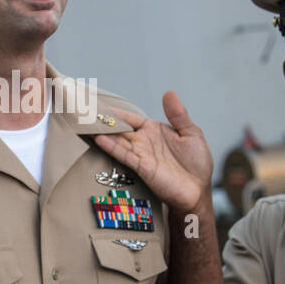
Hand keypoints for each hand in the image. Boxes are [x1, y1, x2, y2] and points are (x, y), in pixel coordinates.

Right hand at [92, 91, 212, 213]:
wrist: (198, 191)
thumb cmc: (196, 163)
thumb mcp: (191, 134)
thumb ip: (178, 115)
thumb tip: (169, 92)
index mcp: (154, 130)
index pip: (131, 119)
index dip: (117, 113)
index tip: (101, 106)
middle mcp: (144, 141)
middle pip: (120, 129)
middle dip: (104, 122)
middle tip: (86, 113)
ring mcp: (141, 154)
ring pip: (118, 140)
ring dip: (104, 132)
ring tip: (87, 123)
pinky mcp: (142, 167)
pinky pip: (124, 154)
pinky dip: (111, 146)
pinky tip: (100, 138)